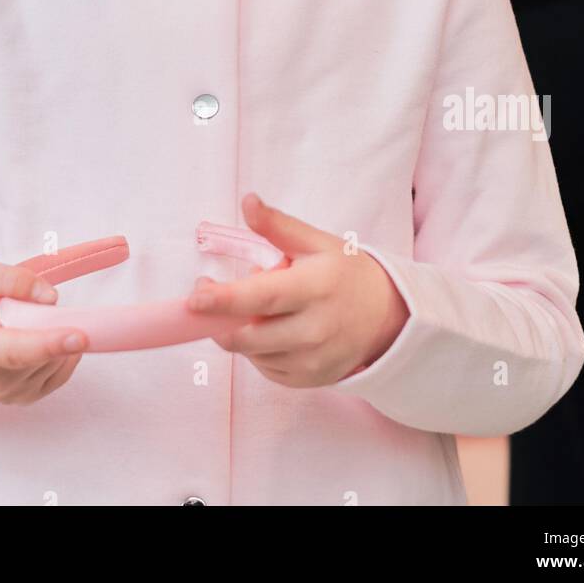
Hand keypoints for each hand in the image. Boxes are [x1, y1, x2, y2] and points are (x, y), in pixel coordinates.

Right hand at [0, 257, 87, 404]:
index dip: (48, 344)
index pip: (14, 351)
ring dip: (53, 331)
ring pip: (58, 359)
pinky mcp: (29, 395)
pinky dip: (62, 346)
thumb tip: (50, 297)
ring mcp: (12, 393)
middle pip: (43, 352)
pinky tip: (40, 331)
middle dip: (52, 322)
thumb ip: (8, 278)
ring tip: (21, 320)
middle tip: (27, 301)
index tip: (81, 337)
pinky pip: (64, 367)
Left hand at [185, 192, 409, 387]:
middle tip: (206, 295)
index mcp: (315, 289)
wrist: (389, 317)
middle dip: (218, 319)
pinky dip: (257, 350)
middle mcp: (315, 330)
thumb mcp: (317, 243)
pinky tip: (270, 329)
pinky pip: (267, 369)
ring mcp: (313, 361)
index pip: (262, 298)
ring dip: (239, 332)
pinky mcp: (310, 380)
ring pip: (253, 354)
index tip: (194, 297)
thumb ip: (278, 226)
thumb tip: (247, 201)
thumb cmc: (348, 274)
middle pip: (249, 335)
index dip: (224, 300)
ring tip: (254, 307)